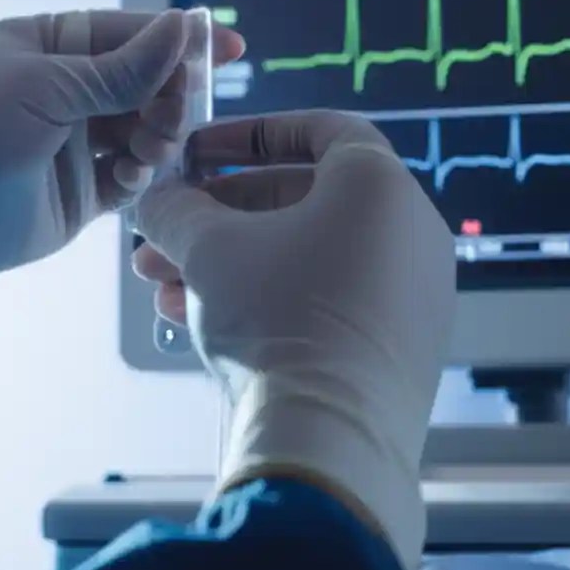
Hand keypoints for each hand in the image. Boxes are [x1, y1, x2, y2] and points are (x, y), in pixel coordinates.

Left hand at [0, 9, 242, 289]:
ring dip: (157, 137)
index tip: (228, 47)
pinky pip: (132, 178)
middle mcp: (63, 92)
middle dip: (168, 97)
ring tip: (149, 149)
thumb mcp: (46, 85)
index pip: (126, 34)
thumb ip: (122, 68)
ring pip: (144, 132)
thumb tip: (181, 28)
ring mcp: (72, 145)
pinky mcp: (81, 194)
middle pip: (143, 85)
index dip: (177, 41)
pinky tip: (131, 178)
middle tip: (174, 114)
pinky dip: (142, 175)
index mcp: (46, 47)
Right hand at [132, 110, 456, 569]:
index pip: (322, 130)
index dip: (252, 133)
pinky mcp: (403, 347)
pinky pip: (330, 303)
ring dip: (231, 265)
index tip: (203, 149)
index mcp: (381, 185)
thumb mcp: (208, 248)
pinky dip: (270, 301)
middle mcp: (412, 231)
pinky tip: (199, 321)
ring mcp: (414, 293)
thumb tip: (156, 201)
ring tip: (163, 288)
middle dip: (220, 217)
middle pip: (304, 203)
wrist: (329, 439)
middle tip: (164, 235)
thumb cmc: (277, 319)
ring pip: (307, 259)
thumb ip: (176, 209)